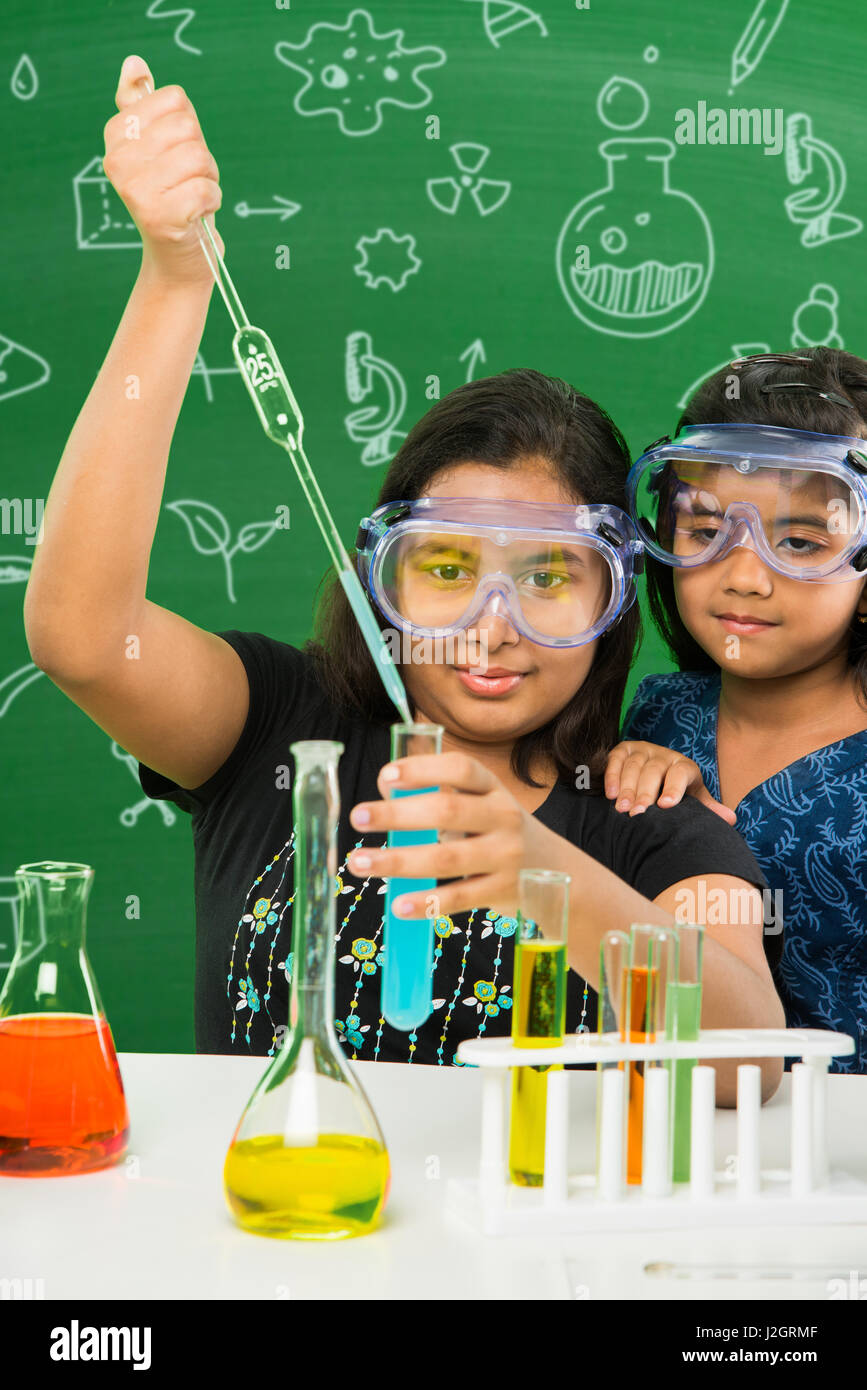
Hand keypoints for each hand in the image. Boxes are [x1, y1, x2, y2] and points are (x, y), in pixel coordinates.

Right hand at [103, 54, 223, 287]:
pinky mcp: (159, 216)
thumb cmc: (174, 192)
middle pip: (188, 128)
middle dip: (201, 154)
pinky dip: (212, 201)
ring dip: (208, 178)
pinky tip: (197, 213)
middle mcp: (118, 160)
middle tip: (187, 179)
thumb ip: (144, 103)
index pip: (175, 100)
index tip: (175, 153)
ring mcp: (135, 189)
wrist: (177, 255)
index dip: (188, 126)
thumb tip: (134, 64)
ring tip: (192, 196)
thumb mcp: (160, 144)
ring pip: (198, 157)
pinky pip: (206, 189)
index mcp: (117, 134)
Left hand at [346, 752, 559, 919]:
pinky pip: (460, 899)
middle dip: (398, 814)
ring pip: (447, 859)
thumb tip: (385, 787)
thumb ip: (436, 796)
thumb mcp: (479, 805)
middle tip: (357, 816)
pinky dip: (428, 903)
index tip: (386, 775)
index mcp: (493, 788)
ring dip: (398, 861)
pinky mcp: (503, 892)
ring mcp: (506, 856)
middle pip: (447, 812)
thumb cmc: (498, 832)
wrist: (559, 872)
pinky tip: (398, 905)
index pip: (461, 768)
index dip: (423, 769)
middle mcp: (503, 817)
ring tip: (359, 863)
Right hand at [605, 740, 736, 824]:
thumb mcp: (693, 798)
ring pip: (634, 766)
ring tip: (621, 809)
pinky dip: (612, 776)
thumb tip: (731, 819)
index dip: (674, 788)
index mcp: (685, 766)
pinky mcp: (623, 749)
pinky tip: (610, 794)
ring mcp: (643, 750)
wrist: (658, 772)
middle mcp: (664, 755)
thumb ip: (708, 808)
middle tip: (637, 814)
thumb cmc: (677, 791)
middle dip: (644, 793)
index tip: (665, 806)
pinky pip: (616, 759)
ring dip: (626, 788)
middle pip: (653, 771)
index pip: (680, 774)